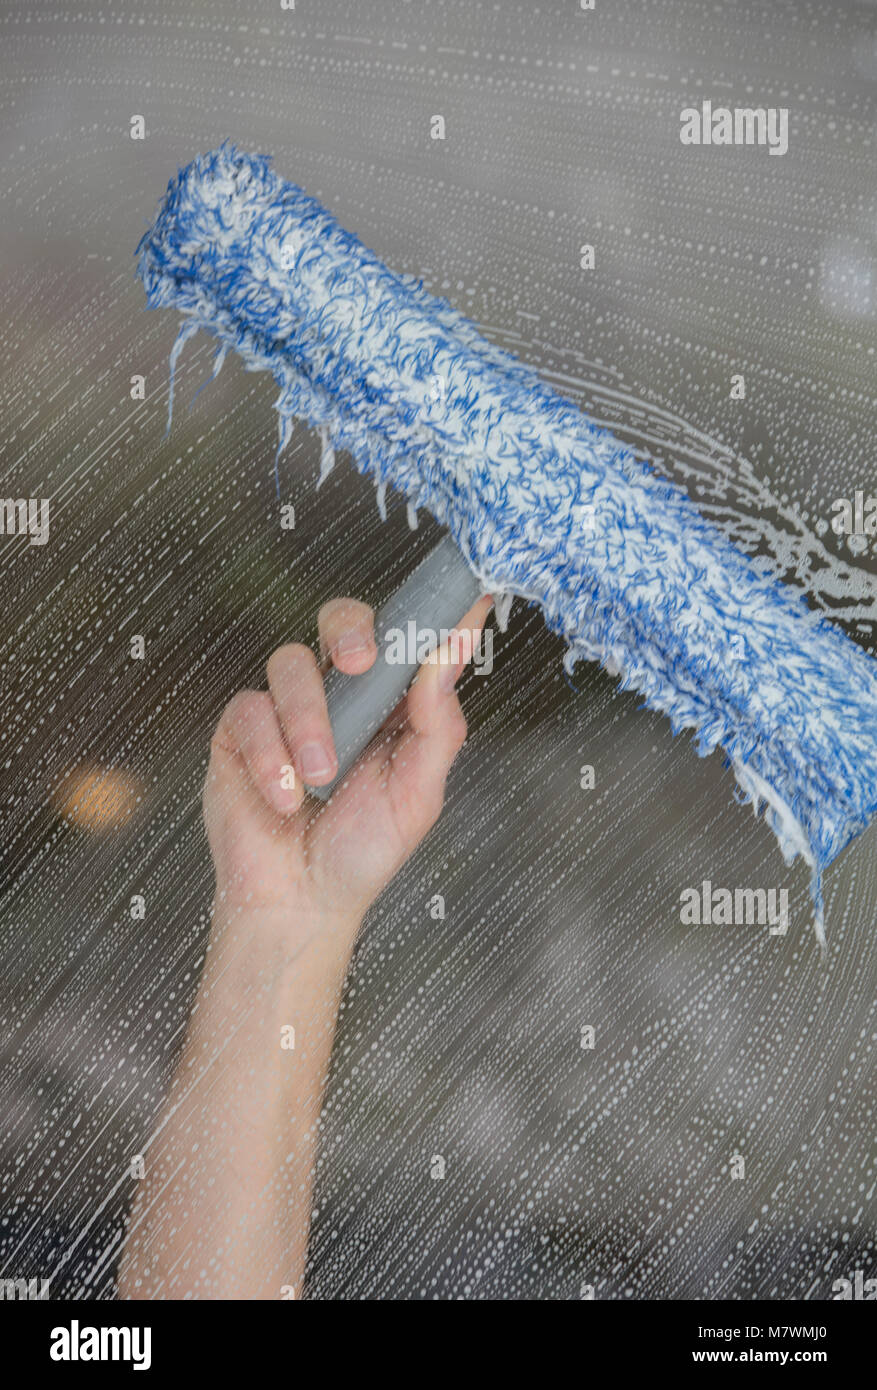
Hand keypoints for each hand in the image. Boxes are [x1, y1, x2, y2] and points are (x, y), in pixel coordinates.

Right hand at [203, 593, 492, 936]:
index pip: (410, 640)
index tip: (463, 594)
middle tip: (360, 660)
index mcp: (392, 703)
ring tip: (319, 777)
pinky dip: (269, 756)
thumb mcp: (418, 794)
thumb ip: (438, 725)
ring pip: (291, 664)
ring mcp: (289, 708)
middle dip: (350, 629)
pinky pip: (250, 711)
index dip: (432, 612)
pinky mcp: (241, 730)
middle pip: (342, 620)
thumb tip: (451, 654)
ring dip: (308, 720)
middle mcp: (342, 695)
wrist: (299, 903)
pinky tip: (284, 796)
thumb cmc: (360, 850)